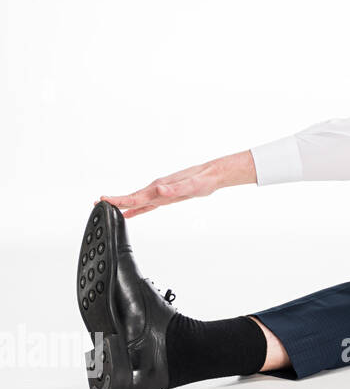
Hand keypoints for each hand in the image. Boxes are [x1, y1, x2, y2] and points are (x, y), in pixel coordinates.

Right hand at [98, 151, 255, 217]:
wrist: (213, 174)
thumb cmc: (204, 180)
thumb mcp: (192, 186)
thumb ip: (175, 189)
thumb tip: (160, 190)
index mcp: (160, 187)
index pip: (136, 196)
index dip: (120, 200)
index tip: (104, 200)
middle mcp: (158, 188)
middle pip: (132, 197)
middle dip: (115, 201)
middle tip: (97, 204)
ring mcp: (161, 191)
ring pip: (138, 200)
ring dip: (123, 204)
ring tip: (108, 208)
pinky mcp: (167, 195)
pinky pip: (147, 203)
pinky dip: (137, 208)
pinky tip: (130, 213)